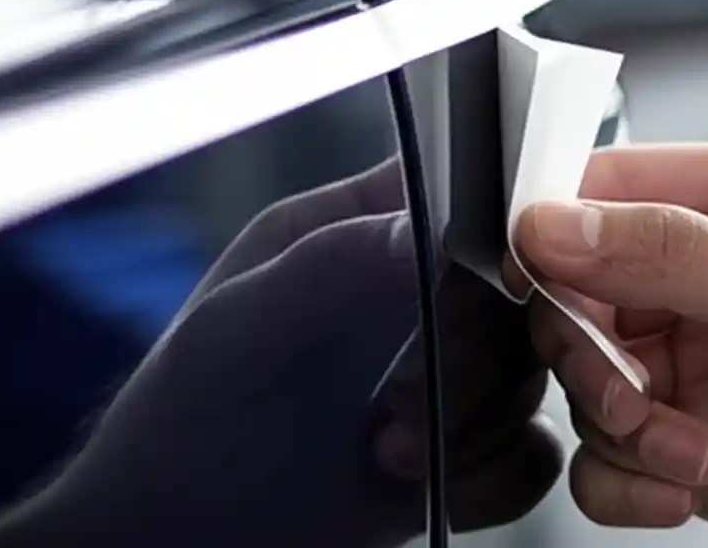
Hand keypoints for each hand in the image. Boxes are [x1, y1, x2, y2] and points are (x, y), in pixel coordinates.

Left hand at [0, 158, 557, 547]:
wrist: (175, 541)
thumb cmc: (175, 428)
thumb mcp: (233, 334)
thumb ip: (326, 268)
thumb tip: (433, 231)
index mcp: (352, 232)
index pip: (459, 194)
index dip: (488, 238)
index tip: (468, 296)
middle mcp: (409, 292)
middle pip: (515, 292)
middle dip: (472, 360)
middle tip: (402, 399)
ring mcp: (441, 372)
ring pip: (532, 373)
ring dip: (473, 426)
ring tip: (389, 449)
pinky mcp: (461, 448)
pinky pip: (532, 451)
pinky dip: (492, 479)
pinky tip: (417, 486)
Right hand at [515, 144, 707, 546]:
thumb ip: (667, 250)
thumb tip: (552, 224)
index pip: (614, 188)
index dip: (561, 227)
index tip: (538, 269)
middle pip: (582, 293)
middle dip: (593, 350)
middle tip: (633, 384)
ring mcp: (700, 365)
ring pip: (587, 382)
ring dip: (622, 425)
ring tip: (688, 447)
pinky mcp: (691, 443)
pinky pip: (607, 458)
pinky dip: (626, 480)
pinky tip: (682, 484)